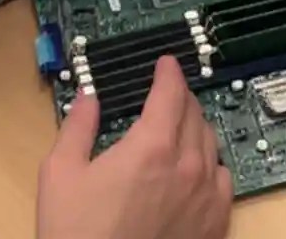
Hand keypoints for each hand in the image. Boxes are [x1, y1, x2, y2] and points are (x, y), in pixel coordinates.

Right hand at [37, 56, 232, 238]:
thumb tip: (89, 98)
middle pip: (194, 115)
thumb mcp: (60, 173)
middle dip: (181, 97)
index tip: (166, 64)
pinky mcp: (215, 225)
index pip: (169, 93)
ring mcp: (207, 197)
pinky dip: (212, 164)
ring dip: (197, 127)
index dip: (168, 73)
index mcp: (150, 147)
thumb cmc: (76, 234)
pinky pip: (225, 180)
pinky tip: (200, 167)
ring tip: (182, 126)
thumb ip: (77, 127)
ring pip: (212, 145)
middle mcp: (187, 166)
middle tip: (168, 92)